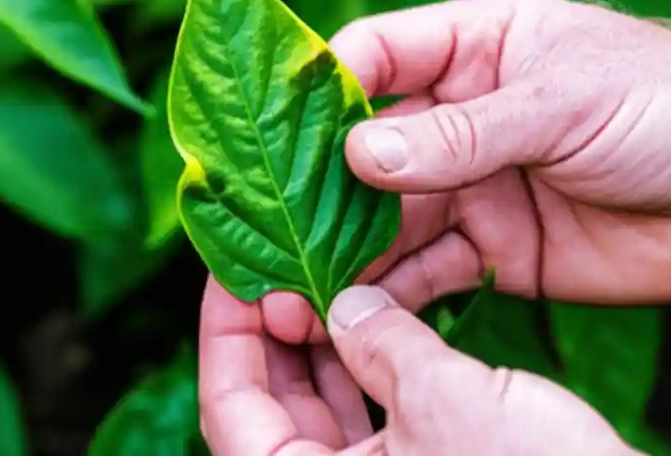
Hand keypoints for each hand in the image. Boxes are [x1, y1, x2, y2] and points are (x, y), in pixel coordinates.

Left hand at [199, 278, 634, 454]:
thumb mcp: (447, 401)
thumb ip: (381, 343)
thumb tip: (343, 306)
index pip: (228, 404)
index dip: (223, 328)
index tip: (231, 264)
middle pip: (266, 404)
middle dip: (274, 327)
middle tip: (281, 254)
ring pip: (318, 409)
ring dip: (320, 342)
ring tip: (324, 270)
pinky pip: (368, 416)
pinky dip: (366, 366)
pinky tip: (376, 311)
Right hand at [262, 0, 670, 341]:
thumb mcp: (564, 102)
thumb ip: (466, 133)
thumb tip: (361, 153)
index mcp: (476, 45)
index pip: (376, 54)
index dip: (321, 86)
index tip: (270, 124)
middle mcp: (463, 114)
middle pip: (365, 145)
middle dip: (315, 183)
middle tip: (262, 219)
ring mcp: (475, 185)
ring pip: (385, 214)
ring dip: (340, 244)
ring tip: (291, 277)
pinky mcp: (495, 251)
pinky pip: (426, 271)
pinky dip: (388, 290)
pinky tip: (350, 309)